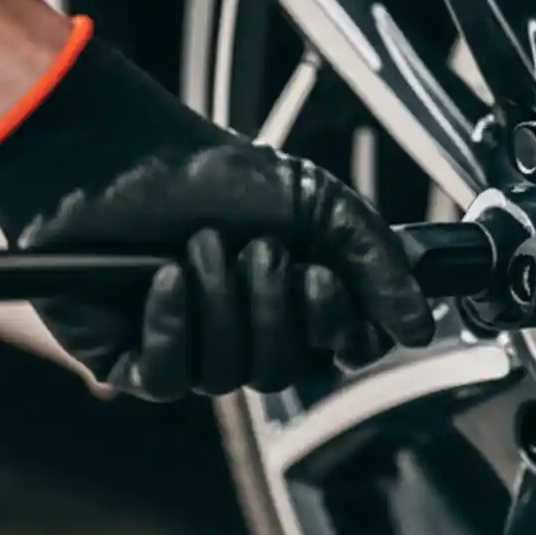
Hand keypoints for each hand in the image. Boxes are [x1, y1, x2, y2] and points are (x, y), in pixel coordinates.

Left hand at [18, 143, 434, 400]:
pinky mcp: (133, 361)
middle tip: (256, 248)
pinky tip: (161, 278)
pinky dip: (172, 325)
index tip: (324, 281)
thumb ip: (378, 260)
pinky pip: (170, 379)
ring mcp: (191, 349)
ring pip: (230, 375)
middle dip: (273, 306)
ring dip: (220, 303)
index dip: (337, 327)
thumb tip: (419, 327)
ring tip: (198, 245)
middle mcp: (248, 330)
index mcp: (298, 297)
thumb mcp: (318, 203)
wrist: (116, 154)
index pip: (341, 351)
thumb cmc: (210, 171)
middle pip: (288, 371)